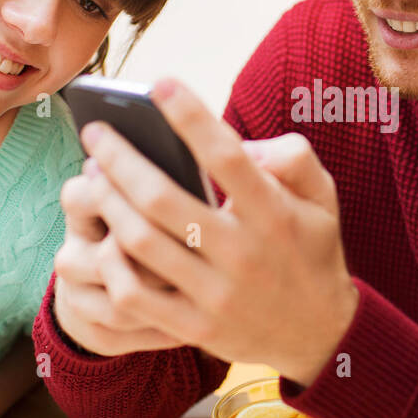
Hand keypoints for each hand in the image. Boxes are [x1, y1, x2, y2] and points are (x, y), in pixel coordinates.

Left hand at [70, 78, 359, 384]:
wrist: (320, 334)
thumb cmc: (311, 249)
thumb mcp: (323, 198)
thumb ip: (294, 158)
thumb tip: (246, 143)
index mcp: (274, 215)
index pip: (227, 157)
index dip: (190, 117)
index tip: (160, 84)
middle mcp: (243, 255)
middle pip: (163, 199)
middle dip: (119, 159)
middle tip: (96, 131)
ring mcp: (216, 296)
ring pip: (141, 243)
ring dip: (108, 203)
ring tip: (93, 176)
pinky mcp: (194, 328)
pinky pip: (135, 296)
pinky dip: (111, 263)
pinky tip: (103, 236)